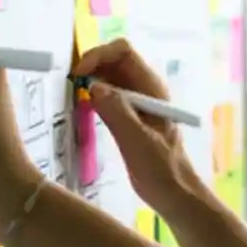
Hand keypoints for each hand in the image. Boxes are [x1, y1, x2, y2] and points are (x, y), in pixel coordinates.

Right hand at [74, 39, 204, 209]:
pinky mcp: (129, 116)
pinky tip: (84, 108)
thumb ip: (117, 112)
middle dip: (91, 65)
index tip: (79, 74)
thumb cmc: (161, 169)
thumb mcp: (138, 141)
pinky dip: (94, 96)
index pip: (124, 52)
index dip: (98, 55)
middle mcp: (145, 89)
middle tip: (72, 84)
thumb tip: (94, 87)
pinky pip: (109, 96)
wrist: (174, 193)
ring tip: (74, 95)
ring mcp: (137, 102)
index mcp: (152, 88)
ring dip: (91, 80)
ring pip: (110, 77)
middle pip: (114, 61)